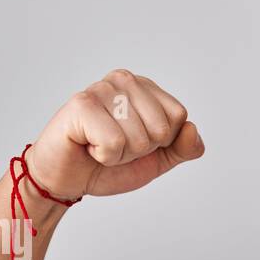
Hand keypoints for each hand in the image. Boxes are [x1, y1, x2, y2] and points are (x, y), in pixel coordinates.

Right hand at [25, 69, 204, 198]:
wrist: (68, 179)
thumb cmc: (108, 164)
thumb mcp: (156, 160)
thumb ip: (183, 148)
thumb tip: (192, 129)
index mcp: (144, 87)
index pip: (178, 116)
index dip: (160, 142)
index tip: (133, 142)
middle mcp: (123, 80)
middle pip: (161, 128)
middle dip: (139, 150)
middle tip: (114, 145)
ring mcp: (101, 89)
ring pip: (139, 138)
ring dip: (119, 155)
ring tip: (98, 145)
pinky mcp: (82, 104)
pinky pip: (114, 143)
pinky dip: (104, 156)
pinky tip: (87, 145)